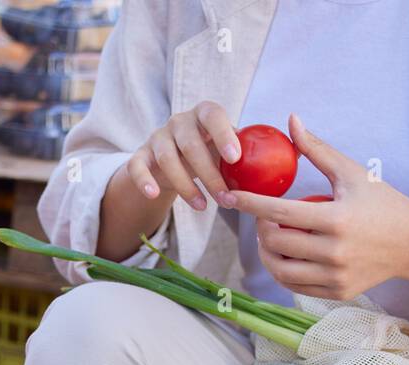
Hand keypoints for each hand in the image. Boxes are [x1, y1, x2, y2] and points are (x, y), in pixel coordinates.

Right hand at [126, 101, 242, 211]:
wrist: (175, 163)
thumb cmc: (209, 154)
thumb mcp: (226, 151)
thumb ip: (244, 156)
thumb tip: (271, 171)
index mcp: (204, 114)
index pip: (213, 115)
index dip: (223, 134)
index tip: (234, 158)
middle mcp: (179, 121)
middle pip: (191, 144)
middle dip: (209, 175)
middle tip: (225, 198)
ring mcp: (157, 137)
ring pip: (167, 158)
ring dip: (186, 186)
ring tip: (202, 207)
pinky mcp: (140, 156)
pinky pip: (137, 167)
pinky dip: (144, 181)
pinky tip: (153, 195)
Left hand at [229, 114, 408, 300]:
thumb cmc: (383, 202)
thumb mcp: (352, 173)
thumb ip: (318, 149)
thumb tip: (291, 120)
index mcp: (337, 219)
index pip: (280, 212)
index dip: (250, 204)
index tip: (229, 197)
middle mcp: (335, 251)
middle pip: (276, 243)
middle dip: (260, 229)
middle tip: (262, 218)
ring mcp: (336, 276)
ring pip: (280, 270)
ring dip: (266, 253)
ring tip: (269, 238)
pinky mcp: (338, 292)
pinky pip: (296, 285)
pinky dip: (282, 271)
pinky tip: (283, 256)